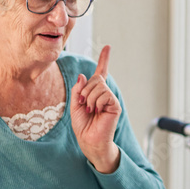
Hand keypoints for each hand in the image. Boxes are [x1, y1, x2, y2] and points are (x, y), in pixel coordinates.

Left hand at [71, 45, 121, 172]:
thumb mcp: (74, 105)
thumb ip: (77, 90)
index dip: (104, 59)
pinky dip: (96, 102)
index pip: (101, 72)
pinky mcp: (115, 105)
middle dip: (85, 90)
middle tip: (84, 104)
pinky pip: (104, 94)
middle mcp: (104, 93)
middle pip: (95, 79)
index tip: (108, 47)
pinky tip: (97, 111)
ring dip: (89, 98)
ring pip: (99, 86)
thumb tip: (83, 76)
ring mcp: (110, 99)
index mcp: (95, 92)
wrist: (89, 141)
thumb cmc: (83, 126)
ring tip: (90, 110)